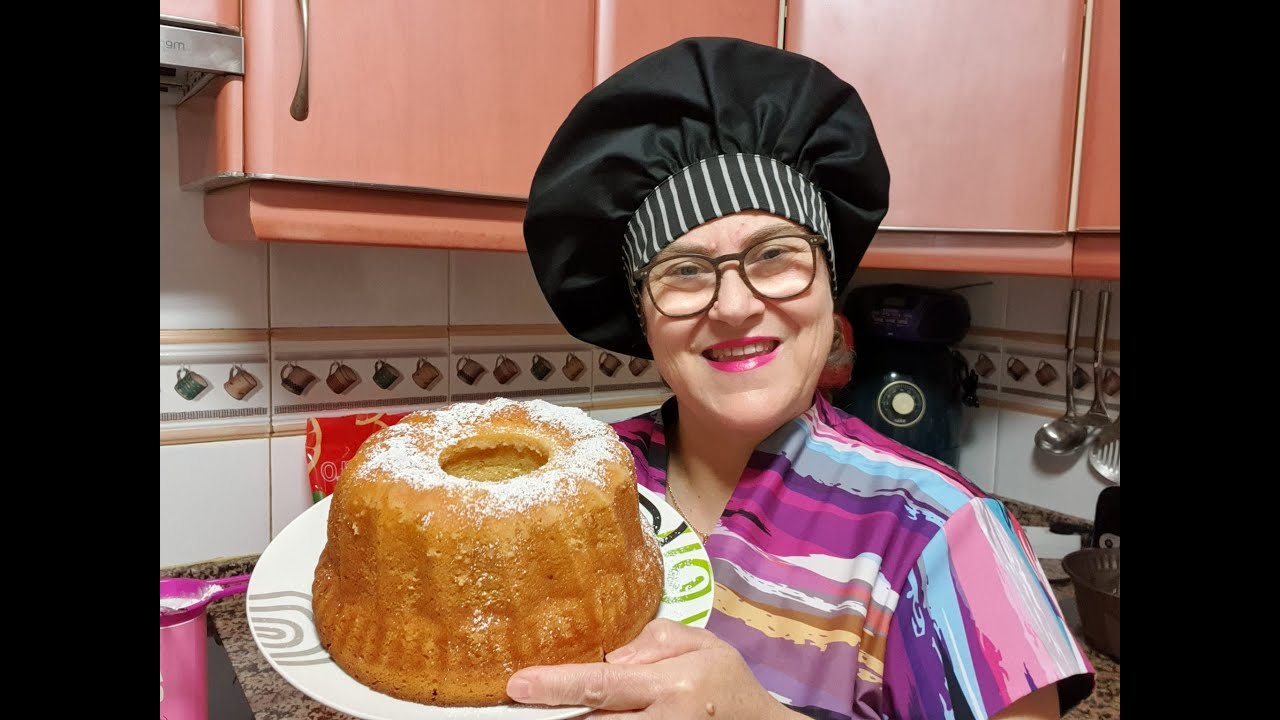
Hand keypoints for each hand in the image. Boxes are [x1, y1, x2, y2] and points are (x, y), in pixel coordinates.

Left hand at [507, 619, 797, 718]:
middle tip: (515, 704)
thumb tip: (608, 657)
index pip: (603, 685)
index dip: (558, 685)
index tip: (518, 684)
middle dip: (554, 716)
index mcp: (670, 685)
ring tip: (542, 710)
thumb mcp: (701, 644)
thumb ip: (653, 641)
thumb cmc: (726, 680)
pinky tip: (574, 715)